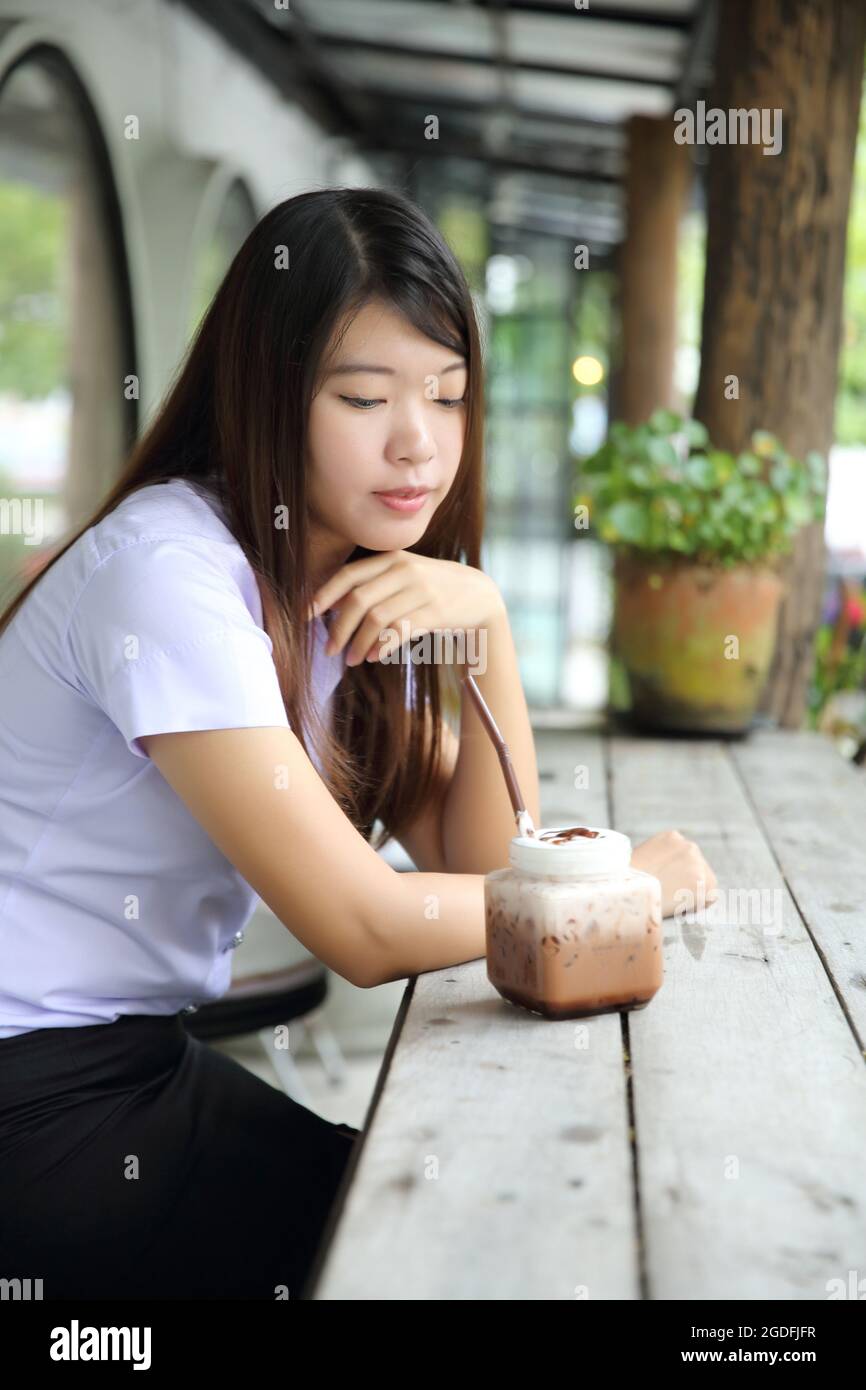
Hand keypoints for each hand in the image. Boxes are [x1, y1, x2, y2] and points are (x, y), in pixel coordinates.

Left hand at [307, 550, 503, 665]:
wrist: (479, 595)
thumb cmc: (431, 588)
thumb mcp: (403, 575)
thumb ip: (371, 584)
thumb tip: (329, 605)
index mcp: (392, 558)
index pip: (349, 575)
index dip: (324, 596)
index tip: (306, 616)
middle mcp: (405, 570)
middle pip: (358, 600)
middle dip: (338, 629)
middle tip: (328, 650)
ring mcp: (421, 591)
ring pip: (376, 619)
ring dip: (358, 643)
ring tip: (350, 659)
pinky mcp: (435, 612)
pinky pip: (399, 632)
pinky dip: (381, 647)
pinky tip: (373, 656)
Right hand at [630, 830, 718, 918]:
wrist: (623, 888)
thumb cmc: (626, 879)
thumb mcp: (642, 858)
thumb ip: (660, 861)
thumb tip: (666, 874)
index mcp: (672, 837)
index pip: (686, 859)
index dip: (678, 876)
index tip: (665, 885)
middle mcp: (688, 846)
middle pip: (699, 870)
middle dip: (686, 884)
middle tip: (667, 895)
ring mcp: (697, 862)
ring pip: (706, 884)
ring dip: (692, 894)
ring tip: (670, 901)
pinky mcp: (702, 881)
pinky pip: (709, 898)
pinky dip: (697, 906)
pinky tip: (679, 906)